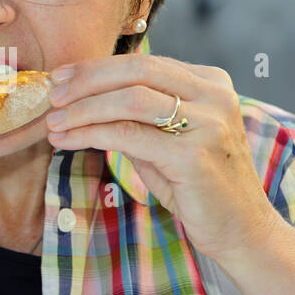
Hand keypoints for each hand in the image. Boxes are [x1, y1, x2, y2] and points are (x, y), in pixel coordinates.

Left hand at [43, 53, 283, 265]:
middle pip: (136, 70)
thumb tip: (80, 98)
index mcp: (211, 82)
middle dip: (85, 80)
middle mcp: (214, 95)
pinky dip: (90, 134)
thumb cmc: (199, 187)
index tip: (62, 77)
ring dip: (82, 109)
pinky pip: (128, 135)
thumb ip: (136, 116)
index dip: (96, 67)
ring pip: (129, 99)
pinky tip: (67, 140)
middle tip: (52, 96)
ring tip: (53, 123)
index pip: (144, 62)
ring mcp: (208, 123)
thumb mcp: (167, 141)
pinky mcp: (194, 156)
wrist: (242, 232)